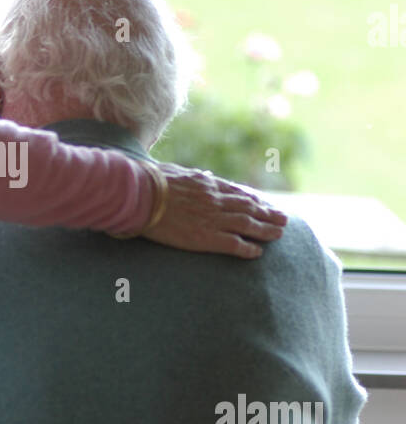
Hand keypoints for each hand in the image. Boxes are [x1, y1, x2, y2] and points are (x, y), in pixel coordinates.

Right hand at [140, 163, 286, 257]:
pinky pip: (233, 244)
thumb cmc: (150, 181)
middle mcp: (214, 201)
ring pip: (247, 224)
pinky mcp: (205, 237)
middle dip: (268, 213)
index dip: (254, 200)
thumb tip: (205, 174)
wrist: (140, 195)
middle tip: (283, 219)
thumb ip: (193, 175)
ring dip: (266, 229)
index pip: (237, 192)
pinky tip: (257, 252)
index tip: (265, 204)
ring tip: (279, 234)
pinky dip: (248, 248)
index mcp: (207, 184)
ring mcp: (211, 219)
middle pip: (248, 207)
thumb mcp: (176, 170)